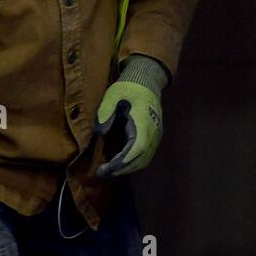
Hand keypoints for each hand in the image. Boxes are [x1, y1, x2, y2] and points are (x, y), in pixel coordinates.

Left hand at [93, 59, 164, 176]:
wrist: (147, 82)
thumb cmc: (129, 87)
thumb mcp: (113, 94)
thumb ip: (106, 111)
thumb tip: (100, 133)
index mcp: (144, 120)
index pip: (138, 146)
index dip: (125, 159)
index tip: (109, 167)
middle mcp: (153, 131)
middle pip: (141, 158)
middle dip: (122, 168)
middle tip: (102, 173)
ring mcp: (156, 135)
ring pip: (144, 160)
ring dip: (127, 168)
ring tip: (108, 171)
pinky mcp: (154, 137)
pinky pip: (146, 156)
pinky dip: (133, 164)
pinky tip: (119, 164)